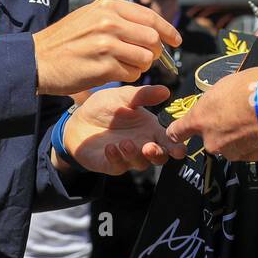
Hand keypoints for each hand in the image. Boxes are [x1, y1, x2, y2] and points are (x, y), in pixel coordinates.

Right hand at [32, 0, 180, 95]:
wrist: (36, 60)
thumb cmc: (64, 40)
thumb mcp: (90, 16)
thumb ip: (120, 18)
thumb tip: (152, 28)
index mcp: (108, 6)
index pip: (150, 17)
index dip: (167, 30)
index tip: (175, 40)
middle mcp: (109, 22)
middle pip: (152, 38)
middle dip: (155, 51)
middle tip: (147, 57)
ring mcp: (107, 45)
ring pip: (145, 58)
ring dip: (141, 65)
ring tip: (124, 65)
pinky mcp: (104, 67)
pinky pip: (132, 73)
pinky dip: (128, 76)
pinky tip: (113, 73)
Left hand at [58, 84, 186, 173]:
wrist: (78, 120)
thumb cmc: (104, 107)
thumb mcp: (123, 96)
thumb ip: (143, 95)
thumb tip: (166, 91)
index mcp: (151, 128)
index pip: (169, 139)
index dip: (176, 145)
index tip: (179, 147)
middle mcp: (143, 144)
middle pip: (160, 156)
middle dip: (159, 154)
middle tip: (150, 147)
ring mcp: (128, 156)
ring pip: (141, 163)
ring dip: (135, 155)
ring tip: (125, 143)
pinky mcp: (112, 164)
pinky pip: (119, 166)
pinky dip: (116, 158)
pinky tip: (110, 148)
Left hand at [165, 67, 257, 160]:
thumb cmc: (252, 87)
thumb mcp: (225, 84)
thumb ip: (214, 99)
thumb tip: (216, 103)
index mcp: (200, 119)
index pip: (176, 132)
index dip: (177, 132)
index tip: (178, 133)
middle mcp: (211, 140)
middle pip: (209, 138)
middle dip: (219, 129)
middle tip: (235, 114)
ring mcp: (231, 152)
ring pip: (229, 145)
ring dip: (236, 137)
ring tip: (253, 120)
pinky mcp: (250, 158)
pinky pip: (247, 150)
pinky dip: (252, 142)